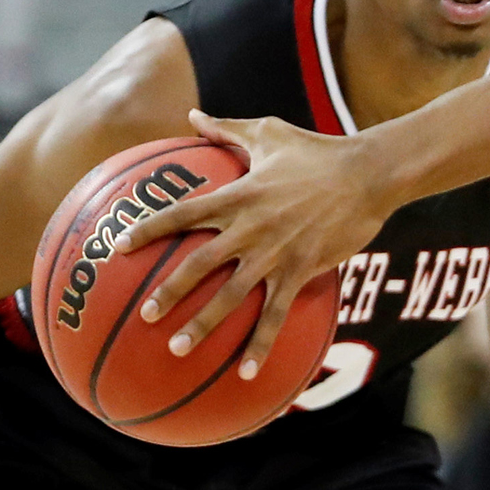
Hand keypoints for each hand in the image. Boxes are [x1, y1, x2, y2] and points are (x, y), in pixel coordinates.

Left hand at [113, 110, 391, 376]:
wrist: (367, 174)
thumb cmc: (318, 149)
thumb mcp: (269, 132)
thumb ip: (227, 129)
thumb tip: (193, 117)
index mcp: (237, 193)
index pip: (183, 213)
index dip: (150, 228)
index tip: (121, 245)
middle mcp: (249, 227)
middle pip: (198, 263)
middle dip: (168, 291)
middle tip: (144, 315)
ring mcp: (275, 253)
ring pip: (231, 296)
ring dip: (202, 325)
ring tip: (177, 349)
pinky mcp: (301, 271)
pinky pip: (276, 314)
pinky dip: (260, 344)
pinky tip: (246, 373)